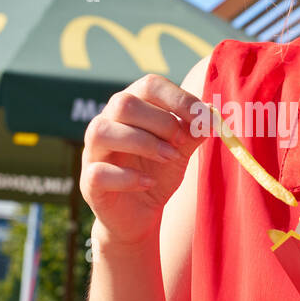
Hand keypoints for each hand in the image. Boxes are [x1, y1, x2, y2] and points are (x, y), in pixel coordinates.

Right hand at [80, 73, 204, 247]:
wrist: (140, 214)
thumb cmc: (158, 173)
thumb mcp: (181, 150)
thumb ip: (193, 132)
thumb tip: (210, 115)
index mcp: (132, 107)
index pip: (149, 85)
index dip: (179, 98)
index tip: (203, 118)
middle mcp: (106, 122)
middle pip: (124, 104)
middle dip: (161, 122)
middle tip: (182, 142)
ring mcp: (93, 152)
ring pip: (103, 131)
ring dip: (143, 143)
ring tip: (169, 159)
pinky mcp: (89, 181)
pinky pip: (99, 172)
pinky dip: (128, 177)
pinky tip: (149, 183)